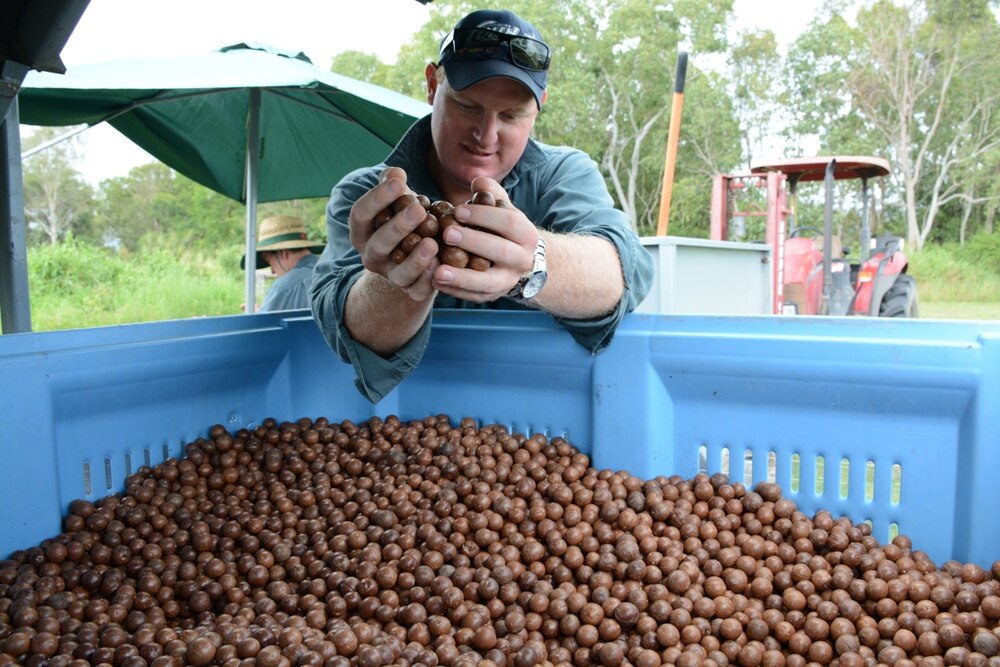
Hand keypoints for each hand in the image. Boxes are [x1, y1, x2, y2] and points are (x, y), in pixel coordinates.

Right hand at [349, 167, 438, 301]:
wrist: (414, 257)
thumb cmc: (404, 219)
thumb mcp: (397, 200)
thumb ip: (393, 184)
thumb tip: (395, 173)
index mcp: (362, 232)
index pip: (361, 215)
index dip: (377, 198)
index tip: (399, 183)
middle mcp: (371, 256)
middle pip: (379, 245)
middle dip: (397, 227)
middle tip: (418, 210)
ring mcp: (391, 276)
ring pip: (399, 273)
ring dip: (416, 259)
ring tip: (432, 242)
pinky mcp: (411, 291)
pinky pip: (418, 290)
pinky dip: (429, 280)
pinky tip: (441, 265)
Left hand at [432, 177, 539, 302]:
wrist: (520, 262)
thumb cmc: (503, 229)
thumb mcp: (502, 208)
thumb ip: (491, 193)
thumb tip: (477, 183)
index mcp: (526, 234)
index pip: (509, 223)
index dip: (483, 216)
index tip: (457, 210)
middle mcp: (522, 260)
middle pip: (501, 252)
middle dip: (474, 242)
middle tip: (447, 234)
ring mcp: (508, 281)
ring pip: (489, 282)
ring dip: (463, 278)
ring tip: (438, 272)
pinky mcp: (493, 296)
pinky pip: (475, 296)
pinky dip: (455, 291)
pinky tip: (435, 281)